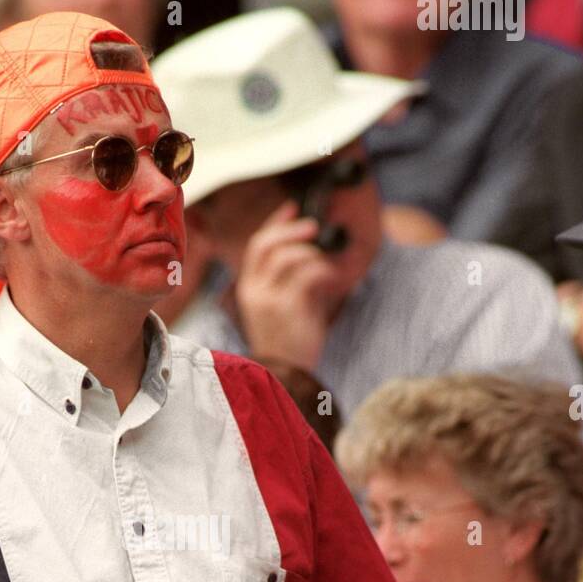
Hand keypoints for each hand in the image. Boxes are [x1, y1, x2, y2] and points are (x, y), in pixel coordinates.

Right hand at [235, 200, 341, 370]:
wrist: (286, 374)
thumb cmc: (289, 341)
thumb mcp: (283, 306)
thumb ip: (291, 280)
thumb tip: (312, 251)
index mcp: (249, 288)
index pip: (257, 245)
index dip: (275, 222)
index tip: (292, 207)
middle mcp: (253, 291)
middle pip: (267, 244)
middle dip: (292, 229)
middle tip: (315, 227)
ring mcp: (268, 299)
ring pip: (289, 257)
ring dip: (314, 254)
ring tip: (328, 267)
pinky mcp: (288, 307)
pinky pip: (308, 275)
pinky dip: (324, 271)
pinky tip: (333, 280)